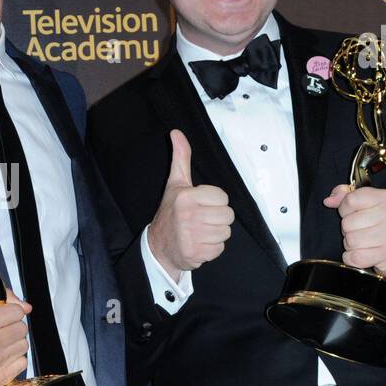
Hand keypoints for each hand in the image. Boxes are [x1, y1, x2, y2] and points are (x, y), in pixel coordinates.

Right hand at [0, 289, 30, 385]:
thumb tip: (27, 307)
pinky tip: (0, 357)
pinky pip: (22, 362)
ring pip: (24, 345)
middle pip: (22, 328)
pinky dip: (14, 359)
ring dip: (14, 343)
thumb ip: (2, 297)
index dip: (10, 311)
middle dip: (13, 326)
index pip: (17, 312)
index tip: (3, 315)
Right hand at [147, 129, 233, 276]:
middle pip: (227, 216)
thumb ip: (180, 158)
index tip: (200, 205)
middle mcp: (187, 216)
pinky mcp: (195, 253)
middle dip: (217, 219)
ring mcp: (191, 236)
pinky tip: (198, 244)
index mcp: (185, 196)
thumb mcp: (175, 184)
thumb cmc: (170, 212)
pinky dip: (211, 249)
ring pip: (225, 232)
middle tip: (201, 220)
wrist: (158, 247)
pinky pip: (219, 249)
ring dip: (215, 234)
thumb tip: (176, 132)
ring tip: (199, 232)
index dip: (215, 202)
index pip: (223, 198)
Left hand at [324, 184, 385, 279]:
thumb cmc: (385, 226)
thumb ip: (348, 196)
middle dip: (349, 230)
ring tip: (365, 243)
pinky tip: (364, 254)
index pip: (350, 200)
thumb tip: (329, 200)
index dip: (345, 210)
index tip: (353, 214)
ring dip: (352, 245)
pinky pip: (355, 257)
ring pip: (350, 240)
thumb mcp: (370, 205)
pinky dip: (353, 258)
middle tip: (363, 232)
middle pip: (347, 222)